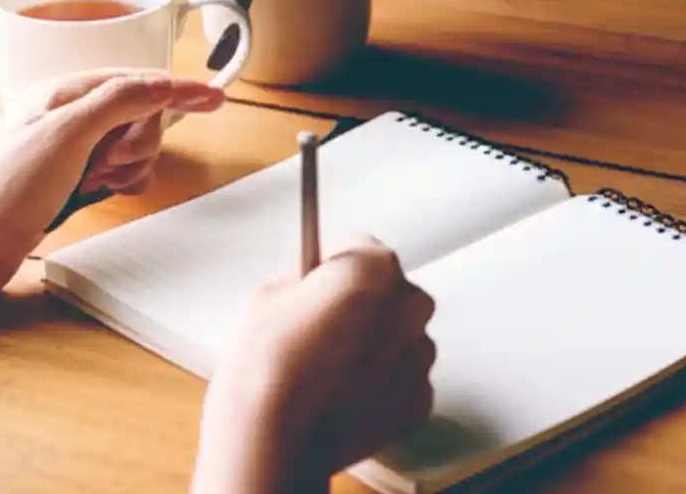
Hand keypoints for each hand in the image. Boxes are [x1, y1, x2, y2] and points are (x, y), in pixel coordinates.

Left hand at [0, 70, 224, 288]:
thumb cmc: (4, 186)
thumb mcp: (68, 133)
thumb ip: (120, 101)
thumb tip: (164, 82)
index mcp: (69, 92)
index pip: (141, 82)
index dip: (178, 93)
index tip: (217, 99)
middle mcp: (73, 115)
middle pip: (143, 118)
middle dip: (137, 144)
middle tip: (102, 164)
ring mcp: (74, 148)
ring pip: (135, 149)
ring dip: (126, 168)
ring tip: (90, 182)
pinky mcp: (74, 179)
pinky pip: (120, 174)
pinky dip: (119, 184)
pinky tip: (96, 195)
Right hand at [193, 239, 435, 493]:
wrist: (274, 439)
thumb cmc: (266, 370)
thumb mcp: (268, 294)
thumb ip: (304, 279)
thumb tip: (312, 285)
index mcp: (373, 269)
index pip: (360, 246)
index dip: (332, 265)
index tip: (319, 282)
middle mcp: (407, 307)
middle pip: (389, 290)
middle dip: (361, 303)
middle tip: (321, 327)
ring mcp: (418, 356)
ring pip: (398, 335)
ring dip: (373, 343)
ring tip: (328, 366)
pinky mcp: (418, 400)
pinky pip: (402, 378)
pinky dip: (380, 383)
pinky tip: (342, 392)